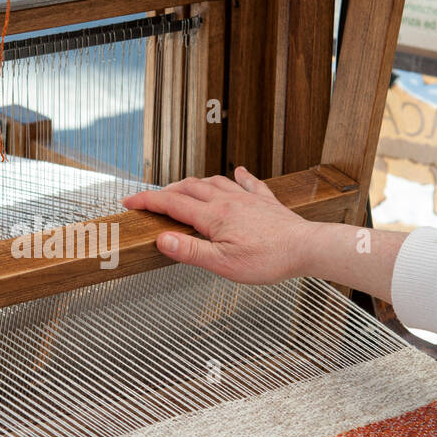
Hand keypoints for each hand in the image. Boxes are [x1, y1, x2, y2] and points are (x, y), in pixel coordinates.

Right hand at [122, 166, 313, 284]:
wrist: (306, 248)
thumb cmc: (269, 259)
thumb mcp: (223, 264)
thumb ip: (190, 251)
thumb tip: (162, 239)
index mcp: (214, 216)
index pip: (171, 204)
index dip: (147, 202)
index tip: (129, 202)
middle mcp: (228, 201)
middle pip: (189, 187)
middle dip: (166, 191)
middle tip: (152, 199)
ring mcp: (247, 199)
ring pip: (214, 181)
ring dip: (194, 183)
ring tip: (183, 188)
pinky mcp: (265, 202)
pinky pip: (249, 183)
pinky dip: (239, 176)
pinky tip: (238, 171)